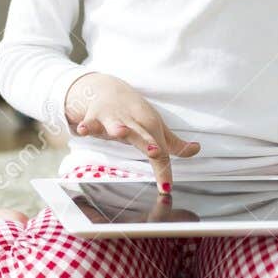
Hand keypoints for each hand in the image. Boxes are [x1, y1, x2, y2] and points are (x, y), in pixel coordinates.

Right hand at [64, 72, 200, 190]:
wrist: (109, 89)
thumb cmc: (134, 113)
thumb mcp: (155, 127)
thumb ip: (173, 144)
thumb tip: (196, 150)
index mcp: (150, 127)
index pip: (160, 152)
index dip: (163, 171)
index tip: (166, 188)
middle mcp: (133, 123)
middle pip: (141, 136)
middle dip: (147, 143)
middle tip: (154, 151)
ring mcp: (113, 119)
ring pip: (115, 125)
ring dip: (118, 128)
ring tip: (119, 132)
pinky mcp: (94, 117)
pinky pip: (89, 123)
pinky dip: (86, 126)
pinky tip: (81, 130)